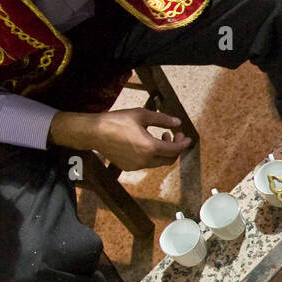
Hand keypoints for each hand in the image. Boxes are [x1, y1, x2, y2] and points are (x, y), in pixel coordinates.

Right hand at [49, 108, 190, 170]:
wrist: (95, 132)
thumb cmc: (117, 121)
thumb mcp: (142, 115)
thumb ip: (162, 119)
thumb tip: (177, 122)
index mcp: (150, 147)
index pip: (175, 150)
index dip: (183, 143)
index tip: (187, 137)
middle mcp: (145, 160)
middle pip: (169, 160)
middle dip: (175, 148)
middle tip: (173, 135)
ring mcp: (136, 166)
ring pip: (158, 163)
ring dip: (163, 152)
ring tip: (158, 136)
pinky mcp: (128, 167)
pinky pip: (146, 164)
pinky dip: (152, 155)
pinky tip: (146, 143)